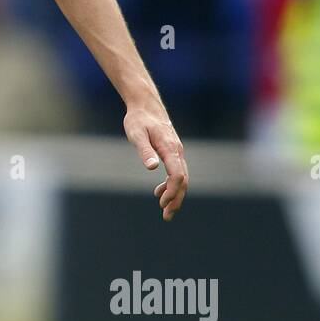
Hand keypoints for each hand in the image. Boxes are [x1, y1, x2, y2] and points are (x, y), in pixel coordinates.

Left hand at [123, 102, 187, 220]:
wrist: (145, 105)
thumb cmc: (138, 119)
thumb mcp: (136, 134)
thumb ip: (144, 151)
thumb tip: (152, 167)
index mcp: (169, 149)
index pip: (177, 175)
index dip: (172, 191)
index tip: (162, 202)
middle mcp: (177, 151)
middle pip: (183, 180)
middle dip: (176, 199)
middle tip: (167, 215)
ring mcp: (176, 151)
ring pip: (181, 177)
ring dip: (175, 194)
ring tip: (165, 209)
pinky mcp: (172, 151)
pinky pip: (177, 171)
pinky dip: (171, 184)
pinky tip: (160, 191)